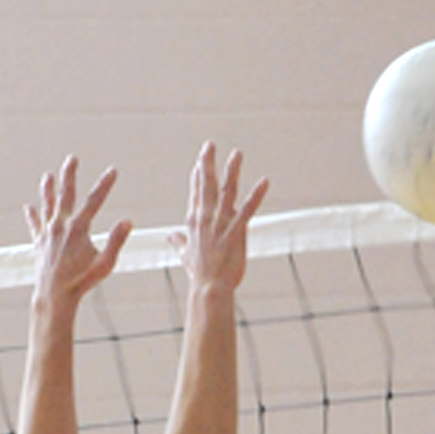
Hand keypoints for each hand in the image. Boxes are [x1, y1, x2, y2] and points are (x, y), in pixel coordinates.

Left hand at [24, 157, 131, 310]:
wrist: (55, 294)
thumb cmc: (82, 281)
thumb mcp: (105, 264)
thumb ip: (116, 241)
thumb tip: (128, 222)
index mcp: (78, 227)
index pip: (95, 200)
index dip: (105, 184)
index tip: (113, 171)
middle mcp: (60, 225)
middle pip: (65, 194)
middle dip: (69, 175)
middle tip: (72, 159)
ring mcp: (47, 232)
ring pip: (46, 205)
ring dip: (47, 189)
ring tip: (47, 176)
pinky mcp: (39, 243)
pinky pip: (35, 225)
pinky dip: (32, 216)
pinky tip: (28, 208)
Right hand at [168, 142, 267, 293]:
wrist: (209, 288)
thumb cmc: (199, 275)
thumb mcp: (185, 255)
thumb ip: (178, 242)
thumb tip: (170, 236)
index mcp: (194, 222)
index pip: (195, 193)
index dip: (197, 176)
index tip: (199, 161)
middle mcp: (205, 218)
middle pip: (206, 185)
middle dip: (208, 163)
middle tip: (210, 145)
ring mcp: (221, 223)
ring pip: (227, 191)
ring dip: (232, 170)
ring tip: (237, 154)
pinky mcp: (236, 231)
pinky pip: (248, 208)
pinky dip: (257, 194)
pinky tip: (264, 182)